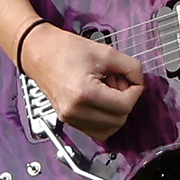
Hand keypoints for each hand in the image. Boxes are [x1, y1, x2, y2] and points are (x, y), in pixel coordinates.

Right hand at [20, 23, 143, 140]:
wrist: (39, 51)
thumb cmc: (66, 49)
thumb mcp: (106, 52)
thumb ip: (131, 67)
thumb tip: (140, 81)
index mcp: (84, 94)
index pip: (124, 106)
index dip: (135, 91)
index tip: (133, 79)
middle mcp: (75, 112)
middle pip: (119, 120)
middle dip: (126, 101)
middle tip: (120, 81)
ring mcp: (70, 119)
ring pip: (109, 130)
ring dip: (116, 111)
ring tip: (110, 89)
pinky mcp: (68, 120)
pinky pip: (96, 130)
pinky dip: (105, 117)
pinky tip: (102, 98)